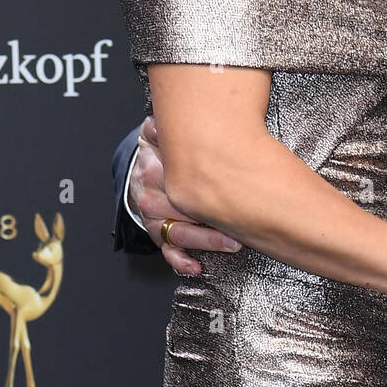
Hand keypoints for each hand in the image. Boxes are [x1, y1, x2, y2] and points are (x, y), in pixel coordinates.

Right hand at [129, 116, 241, 274]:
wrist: (146, 163)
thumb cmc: (164, 148)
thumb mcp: (159, 130)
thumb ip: (163, 125)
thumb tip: (163, 121)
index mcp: (154, 166)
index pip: (178, 181)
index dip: (207, 189)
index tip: (232, 193)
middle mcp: (150, 193)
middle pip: (182, 209)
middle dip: (213, 218)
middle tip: (241, 223)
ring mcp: (153, 215)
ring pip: (177, 232)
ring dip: (205, 240)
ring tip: (231, 242)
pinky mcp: (157, 232)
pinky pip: (166, 250)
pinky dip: (181, 260)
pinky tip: (196, 265)